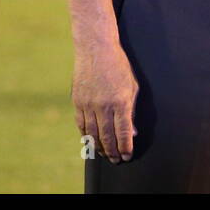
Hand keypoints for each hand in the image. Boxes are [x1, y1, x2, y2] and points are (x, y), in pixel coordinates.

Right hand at [72, 39, 138, 163]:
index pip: (123, 132)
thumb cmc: (119, 66)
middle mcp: (103, 106)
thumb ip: (131, 111)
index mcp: (120, 101)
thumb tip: (132, 132)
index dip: (125, 147)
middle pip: (107, 136)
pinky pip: (81, 124)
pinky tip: (91, 141)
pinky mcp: (77, 102)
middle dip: (112, 151)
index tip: (127, 156)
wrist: (96, 49)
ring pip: (92, 133)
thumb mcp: (132, 86)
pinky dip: (86, 136)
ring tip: (104, 154)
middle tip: (116, 160)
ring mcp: (88, 104)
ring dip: (99, 147)